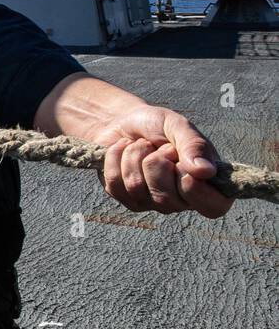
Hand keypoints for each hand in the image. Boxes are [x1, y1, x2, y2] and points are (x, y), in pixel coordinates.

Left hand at [88, 105, 233, 217]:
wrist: (123, 121)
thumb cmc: (158, 125)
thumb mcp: (178, 126)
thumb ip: (194, 146)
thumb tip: (206, 172)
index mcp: (206, 183)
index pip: (213, 207)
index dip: (197, 191)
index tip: (182, 166)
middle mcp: (181, 199)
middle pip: (165, 198)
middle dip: (156, 162)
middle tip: (160, 147)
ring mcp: (151, 202)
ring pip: (136, 187)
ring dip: (135, 156)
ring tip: (141, 145)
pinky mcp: (125, 198)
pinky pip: (115, 182)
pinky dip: (116, 158)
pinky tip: (124, 150)